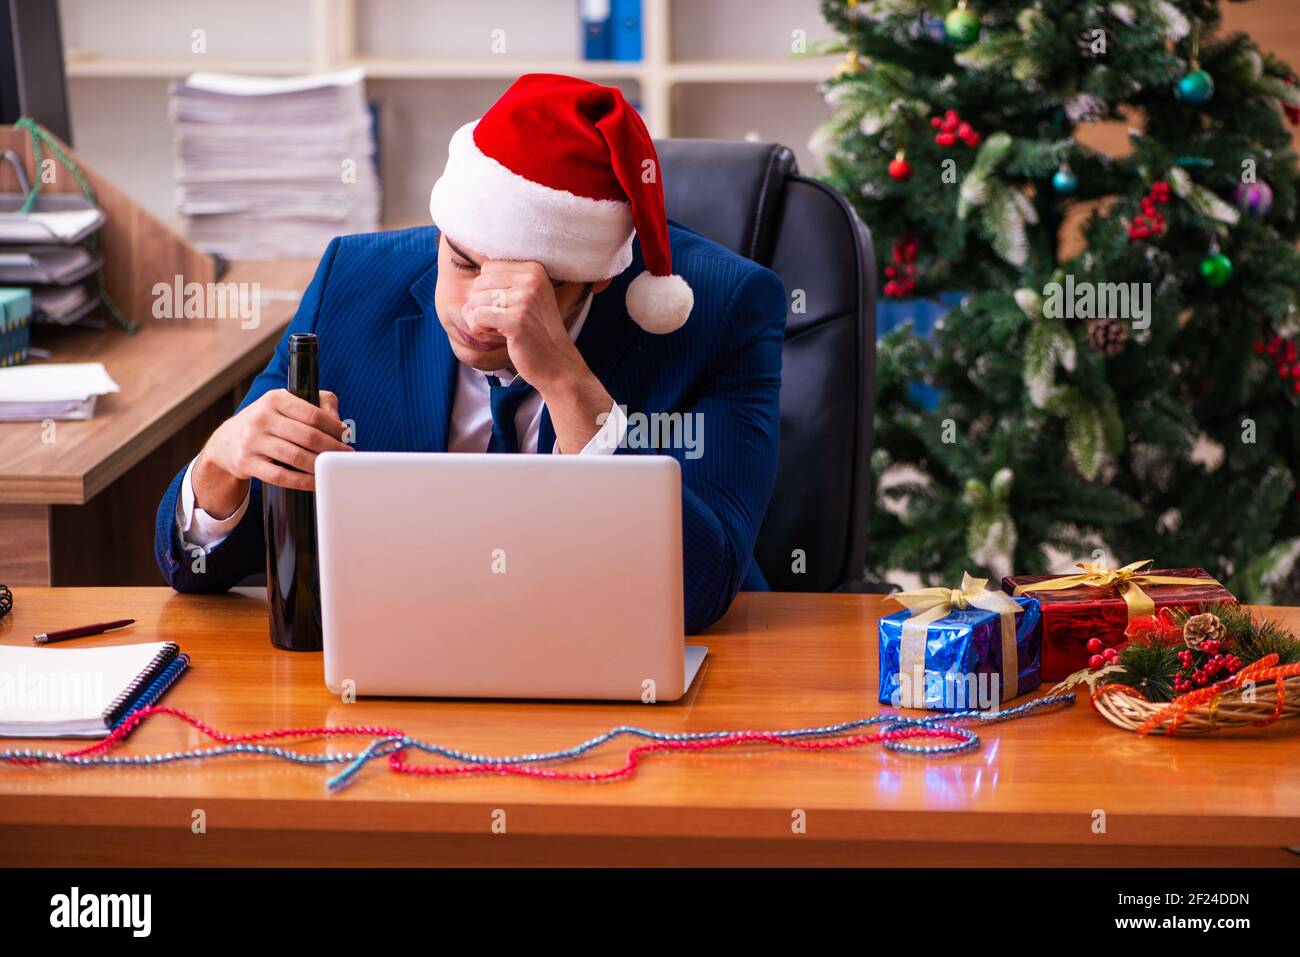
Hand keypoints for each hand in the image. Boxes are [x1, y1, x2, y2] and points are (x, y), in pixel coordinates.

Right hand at [192, 389, 351, 515]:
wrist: (226, 442)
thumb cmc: (267, 422)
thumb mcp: (286, 404)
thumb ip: (318, 404)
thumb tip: (340, 423)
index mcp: (275, 399)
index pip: (313, 414)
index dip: (334, 427)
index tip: (346, 435)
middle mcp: (262, 417)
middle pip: (308, 436)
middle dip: (332, 448)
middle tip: (346, 455)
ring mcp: (252, 441)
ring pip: (296, 457)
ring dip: (320, 465)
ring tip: (333, 467)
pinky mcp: (247, 463)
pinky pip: (281, 476)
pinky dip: (303, 481)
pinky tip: (316, 482)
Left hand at [459, 261, 583, 390]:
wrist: (556, 361)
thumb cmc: (536, 332)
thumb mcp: (525, 298)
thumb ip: (500, 285)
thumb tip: (465, 291)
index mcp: (534, 269)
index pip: (488, 268)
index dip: (489, 290)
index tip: (507, 307)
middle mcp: (531, 279)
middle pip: (480, 283)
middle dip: (483, 305)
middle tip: (504, 320)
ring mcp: (525, 299)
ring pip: (476, 300)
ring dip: (482, 319)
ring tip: (504, 329)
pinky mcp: (516, 319)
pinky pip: (478, 317)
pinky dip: (481, 329)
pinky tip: (499, 335)